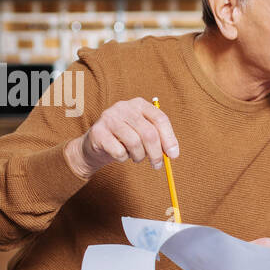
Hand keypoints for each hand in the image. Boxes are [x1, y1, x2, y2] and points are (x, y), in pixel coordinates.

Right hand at [64, 97, 179, 178]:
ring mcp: (109, 117)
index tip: (174, 156)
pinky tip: (120, 155)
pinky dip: (123, 158)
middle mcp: (123, 107)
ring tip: (136, 157)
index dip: (169, 138)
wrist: (95, 145)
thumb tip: (173, 154)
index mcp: (139, 104)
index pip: (160, 118)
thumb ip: (159, 140)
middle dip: (156, 153)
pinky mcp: (98, 131)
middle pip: (148, 133)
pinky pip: (119, 151)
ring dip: (139, 156)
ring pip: (134, 143)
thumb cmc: (125, 140)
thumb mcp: (143, 135)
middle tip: (157, 165)